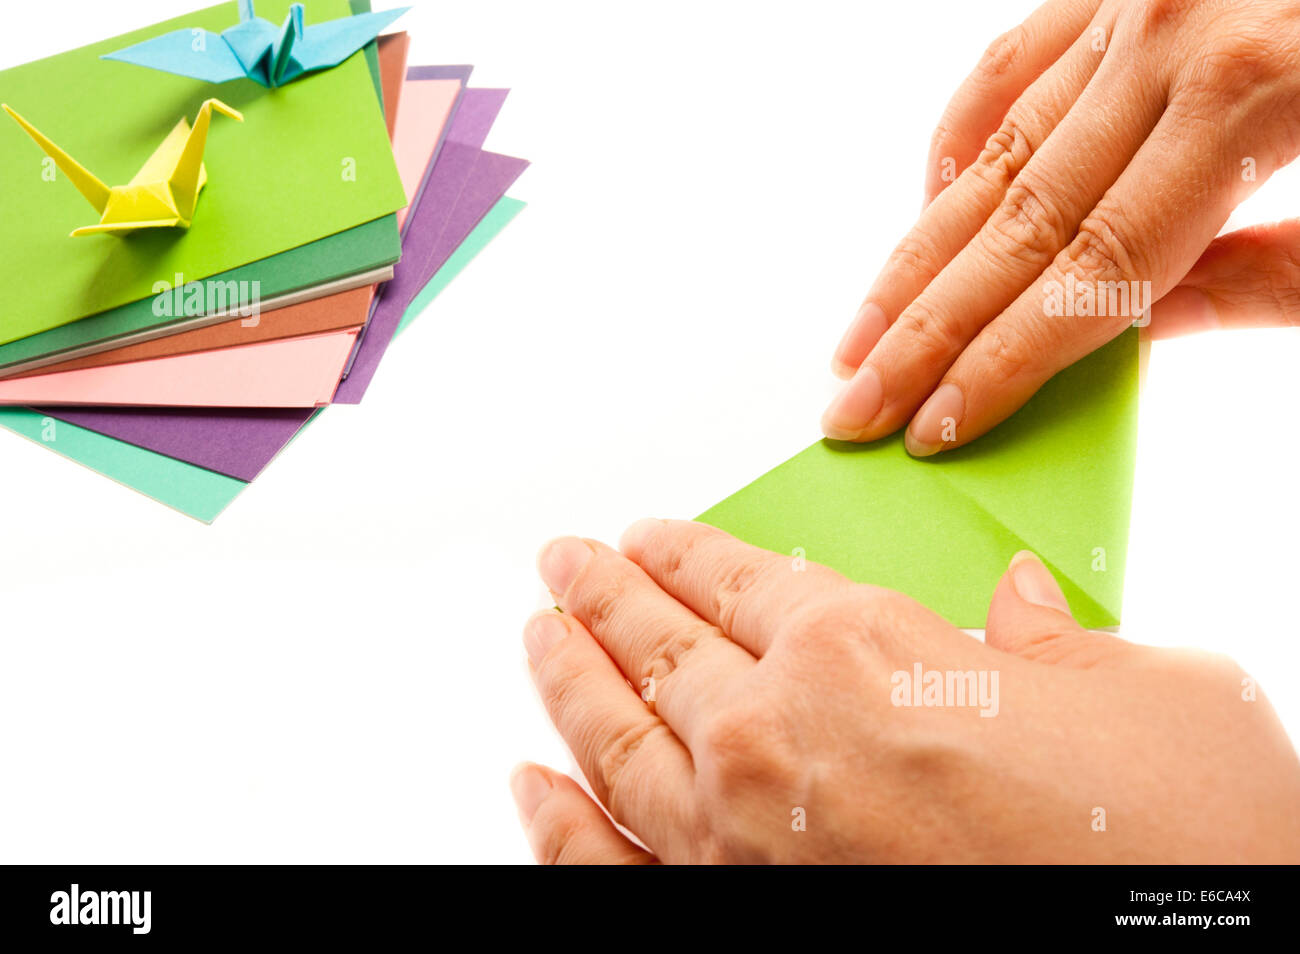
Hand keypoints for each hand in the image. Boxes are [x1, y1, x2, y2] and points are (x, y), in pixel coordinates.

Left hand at [511, 519, 1299, 862]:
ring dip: (564, 677)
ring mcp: (733, 838)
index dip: (682, 551)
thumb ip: (1059, 641)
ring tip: (537, 635)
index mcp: (859, 651)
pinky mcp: (726, 913)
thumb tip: (1023, 605)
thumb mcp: (1153, 696)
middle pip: (657, 642)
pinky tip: (528, 783)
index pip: (738, 577)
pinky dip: (555, 822)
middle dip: (600, 594)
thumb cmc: (1176, 844)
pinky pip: (605, 861)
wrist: (1172, 950)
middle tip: (561, 562)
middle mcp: (772, 735)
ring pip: (612, 735)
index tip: (646, 536)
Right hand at [824, 0, 1299, 453]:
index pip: (1091, 272)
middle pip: (1017, 224)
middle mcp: (1173, 39)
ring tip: (858, 335)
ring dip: (916, 254)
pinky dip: (962, 131)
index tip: (934, 427)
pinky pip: (1013, 57)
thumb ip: (1277, 275)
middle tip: (850, 406)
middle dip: (924, 331)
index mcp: (1255, 95)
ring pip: (996, 150)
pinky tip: (926, 203)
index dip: (1004, 362)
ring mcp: (1136, 1)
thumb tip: (1139, 332)